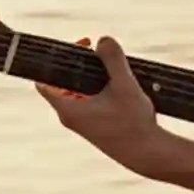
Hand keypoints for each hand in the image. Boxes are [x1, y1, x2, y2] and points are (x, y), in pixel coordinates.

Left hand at [35, 35, 163, 173]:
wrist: (148, 154)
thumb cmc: (133, 123)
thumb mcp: (125, 85)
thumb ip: (113, 60)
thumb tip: (103, 40)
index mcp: (68, 109)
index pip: (44, 81)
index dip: (57, 60)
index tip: (80, 50)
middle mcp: (71, 117)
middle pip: (63, 83)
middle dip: (79, 65)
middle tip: (98, 53)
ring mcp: (83, 123)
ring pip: (78, 91)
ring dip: (92, 77)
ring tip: (113, 69)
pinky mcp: (95, 126)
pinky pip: (89, 101)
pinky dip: (99, 89)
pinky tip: (120, 85)